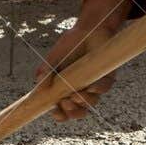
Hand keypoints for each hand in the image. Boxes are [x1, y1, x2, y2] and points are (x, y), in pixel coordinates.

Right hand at [34, 0, 130, 120]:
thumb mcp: (53, 58)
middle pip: (77, 112)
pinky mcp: (107, 77)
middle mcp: (79, 90)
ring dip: (83, 102)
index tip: (55, 111)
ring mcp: (93, 85)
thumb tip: (38, 85)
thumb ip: (45, 71)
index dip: (59, 114)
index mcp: (64, 89)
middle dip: (72, 112)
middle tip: (67, 102)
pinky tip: (92, 87)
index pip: (61, 109)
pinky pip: (104, 88)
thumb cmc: (69, 45)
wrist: (88, 29)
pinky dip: (98, 89)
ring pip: (91, 103)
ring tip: (77, 94)